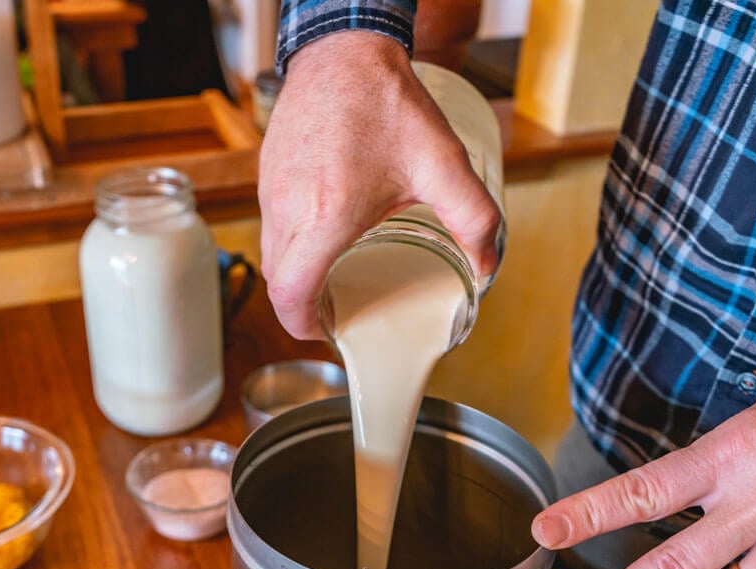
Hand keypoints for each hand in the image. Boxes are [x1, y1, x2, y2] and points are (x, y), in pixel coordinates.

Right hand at [257, 31, 501, 338]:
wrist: (345, 52)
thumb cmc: (386, 104)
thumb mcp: (443, 163)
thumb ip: (474, 217)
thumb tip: (488, 261)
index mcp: (327, 217)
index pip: (290, 293)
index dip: (302, 325)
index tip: (325, 329)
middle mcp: (289, 209)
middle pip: (278, 282)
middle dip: (302, 307)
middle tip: (335, 312)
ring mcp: (272, 192)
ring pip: (272, 255)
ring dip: (296, 275)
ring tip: (332, 276)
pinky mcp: (267, 176)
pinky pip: (271, 226)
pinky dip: (290, 245)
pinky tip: (323, 233)